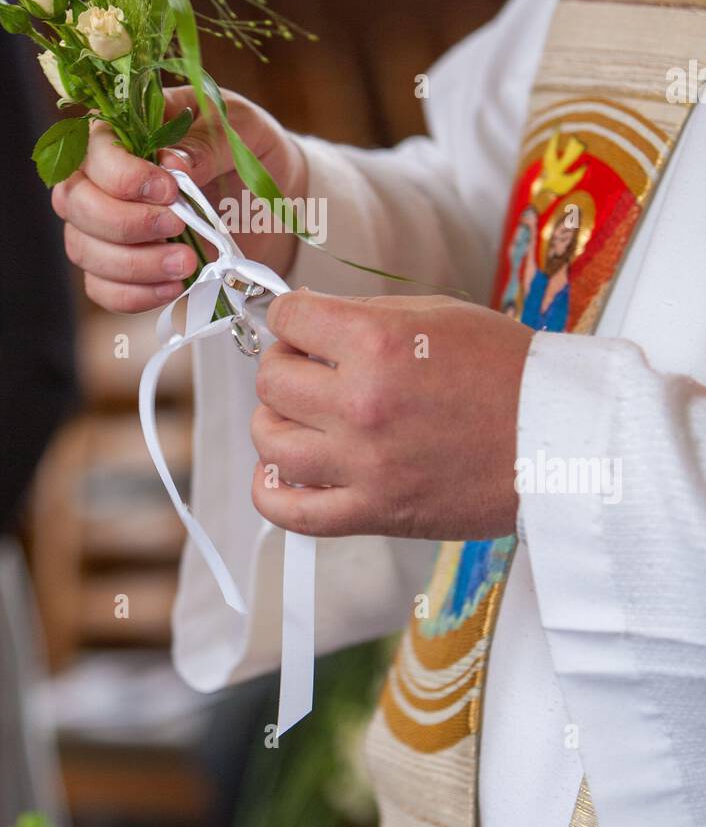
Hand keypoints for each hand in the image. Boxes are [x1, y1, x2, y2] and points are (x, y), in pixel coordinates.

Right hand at [52, 87, 306, 312]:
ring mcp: (104, 227)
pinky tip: (173, 287)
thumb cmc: (248, 151)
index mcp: (124, 132)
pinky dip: (133, 295)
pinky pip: (101, 288)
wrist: (270, 202)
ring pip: (83, 249)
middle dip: (124, 223)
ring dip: (133, 264)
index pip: (93, 151)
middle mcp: (100, 178)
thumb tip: (173, 162)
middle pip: (74, 203)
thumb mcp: (240, 130)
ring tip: (186, 263)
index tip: (168, 190)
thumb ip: (208, 142)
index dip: (122, 176)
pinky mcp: (119, 267)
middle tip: (176, 226)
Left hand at [250, 291, 532, 540]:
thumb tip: (308, 319)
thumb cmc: (507, 373)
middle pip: (271, 379)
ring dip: (276, 420)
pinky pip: (288, 510)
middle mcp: (363, 402)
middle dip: (285, 364)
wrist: (558, 440)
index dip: (290, 318)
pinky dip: (271, 489)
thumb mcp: (437, 314)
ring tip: (303, 416)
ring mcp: (364, 462)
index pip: (287, 319)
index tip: (301, 326)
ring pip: (269, 439)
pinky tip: (286, 469)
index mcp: (379, 343)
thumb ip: (365, 315)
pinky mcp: (374, 511)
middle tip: (311, 369)